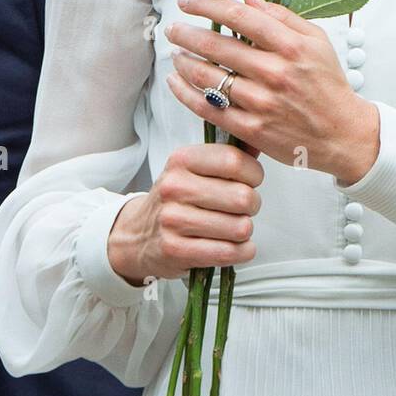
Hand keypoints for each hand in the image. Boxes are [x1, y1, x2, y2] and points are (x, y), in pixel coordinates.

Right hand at [107, 143, 263, 283]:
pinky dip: (242, 251)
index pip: (234, 161)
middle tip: (243, 208)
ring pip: (240, 227)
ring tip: (234, 227)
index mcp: (182, 160)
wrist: (137, 235)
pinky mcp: (176, 250)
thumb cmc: (174, 201)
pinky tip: (235, 246)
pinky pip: (229, 252)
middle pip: (242, 197)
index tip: (251, 181)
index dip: (254, 174)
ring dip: (246, 231)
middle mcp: (175, 187)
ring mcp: (173, 220)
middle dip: (252, 205)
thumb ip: (227, 157)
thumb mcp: (192, 169)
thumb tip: (258, 143)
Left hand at [164, 0, 380, 185]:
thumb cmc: (328, 85)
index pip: (239, 16)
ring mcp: (261, 102)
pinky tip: (175, 82)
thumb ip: (283, 17)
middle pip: (217, 45)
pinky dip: (185, 93)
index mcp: (291, 46)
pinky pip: (209, 108)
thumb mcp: (317, 41)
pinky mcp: (252, 129)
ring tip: (175, 53)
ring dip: (183, 61)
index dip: (207, 4)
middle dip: (186, 32)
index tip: (188, 0)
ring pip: (208, 76)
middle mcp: (275, 72)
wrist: (341, 134)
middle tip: (173, 27)